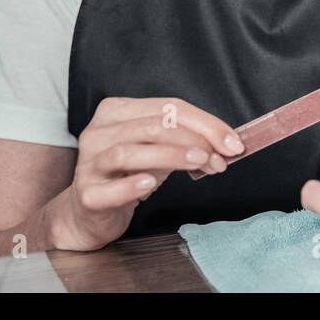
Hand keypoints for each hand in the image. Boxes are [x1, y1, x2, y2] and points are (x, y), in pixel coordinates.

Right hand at [55, 97, 243, 250]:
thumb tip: (228, 146)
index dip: (205, 123)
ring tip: (200, 163)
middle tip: (219, 158)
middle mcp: (99, 132)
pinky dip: (131, 185)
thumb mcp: (159, 150)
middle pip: (152, 126)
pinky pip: (109, 188)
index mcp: (117, 111)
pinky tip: (150, 184)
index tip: (233, 142)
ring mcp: (89, 163)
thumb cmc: (128, 173)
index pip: (168, 108)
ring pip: (129, 151)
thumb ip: (189, 142)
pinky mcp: (86, 194)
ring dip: (171, 156)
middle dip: (194, 139)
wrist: (90, 212)